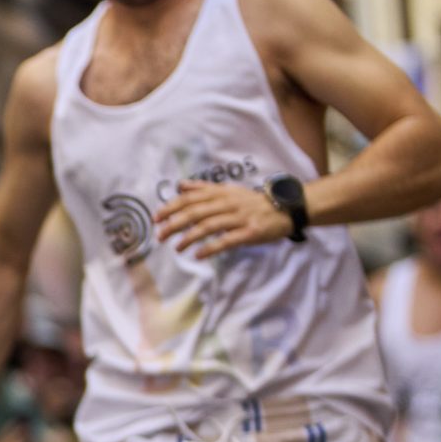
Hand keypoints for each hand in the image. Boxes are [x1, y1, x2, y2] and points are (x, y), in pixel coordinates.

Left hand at [155, 182, 293, 258]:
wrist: (284, 208)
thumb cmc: (252, 202)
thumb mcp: (228, 190)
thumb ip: (204, 188)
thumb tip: (180, 186)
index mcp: (221, 193)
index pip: (190, 198)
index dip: (171, 207)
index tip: (156, 218)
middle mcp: (228, 203)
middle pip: (195, 212)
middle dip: (174, 224)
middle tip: (160, 236)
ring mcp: (239, 218)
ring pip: (208, 226)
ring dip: (189, 238)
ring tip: (177, 248)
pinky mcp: (249, 232)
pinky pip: (227, 240)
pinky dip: (210, 248)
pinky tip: (198, 255)